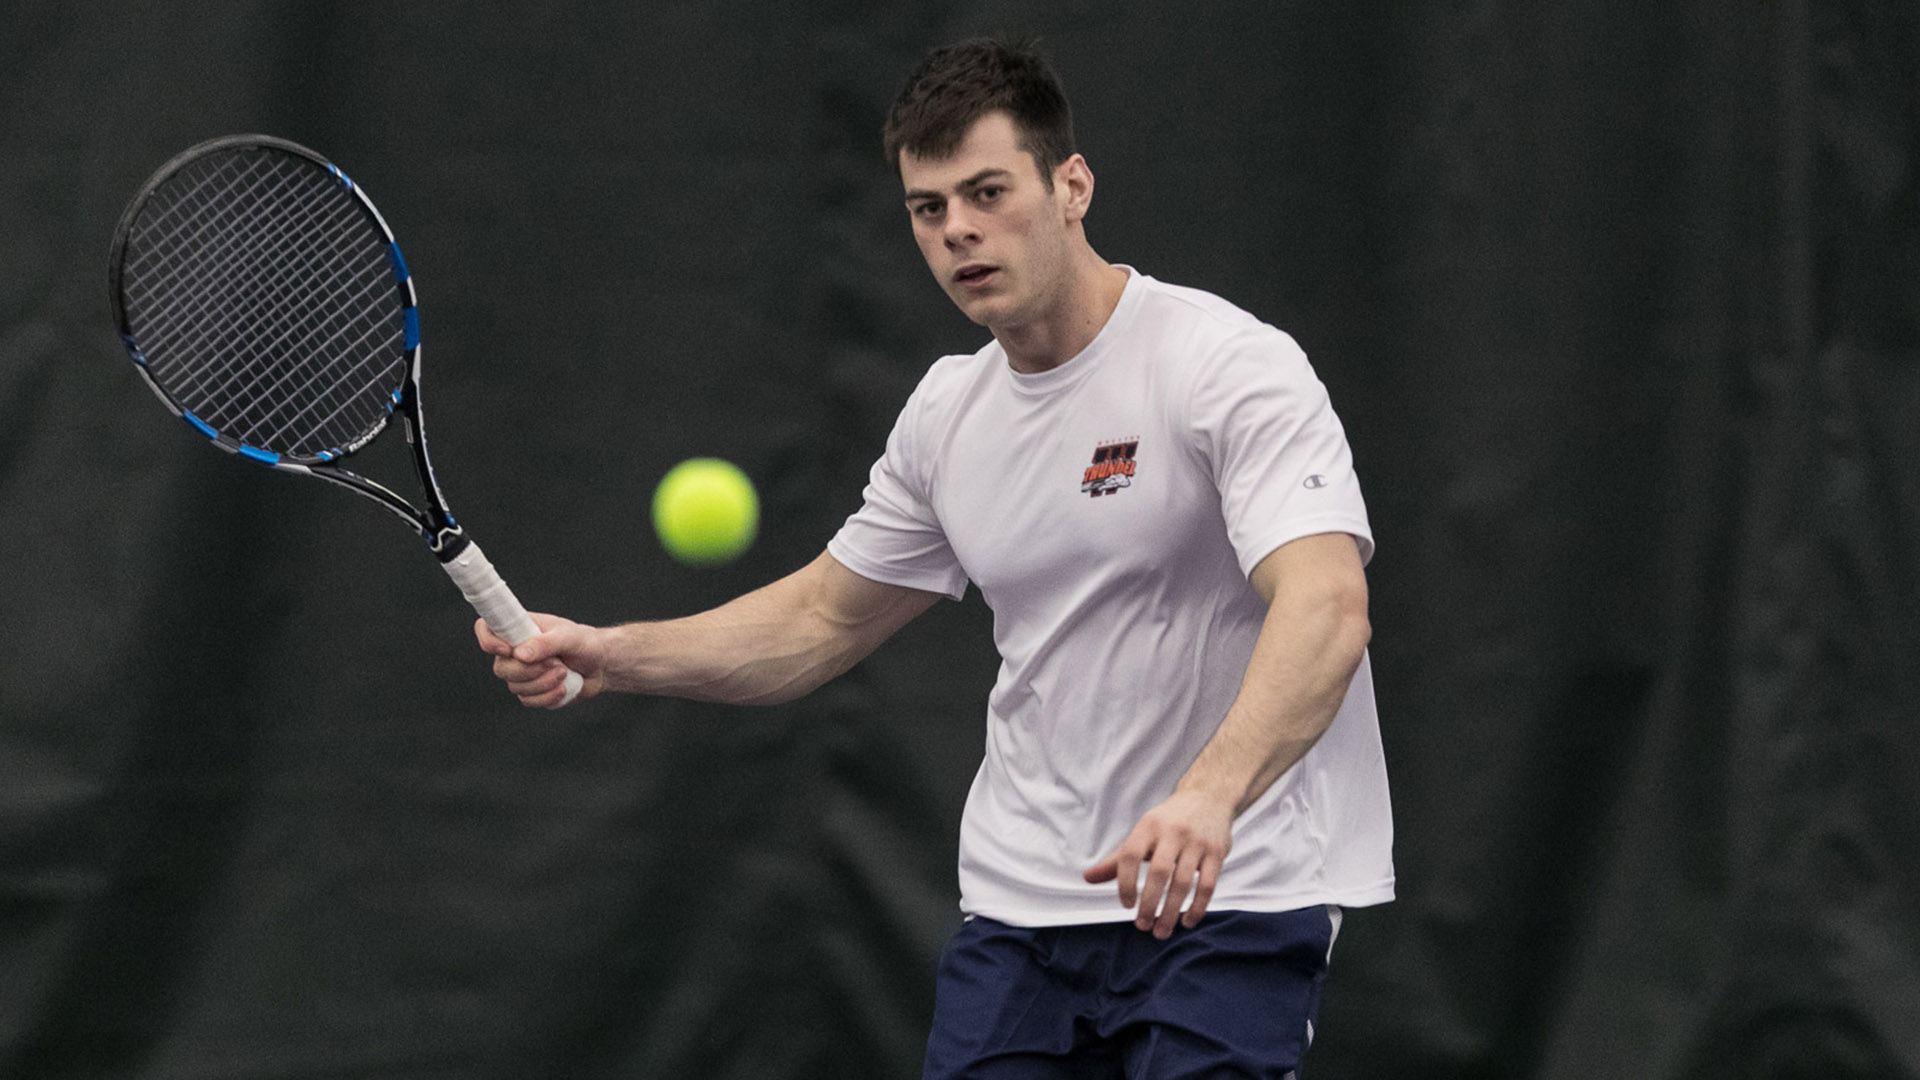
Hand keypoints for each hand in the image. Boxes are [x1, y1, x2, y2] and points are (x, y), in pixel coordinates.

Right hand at [474, 613, 604, 708]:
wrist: (600, 665)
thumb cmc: (585, 643)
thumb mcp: (570, 637)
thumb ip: (546, 643)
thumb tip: (520, 654)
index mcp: (519, 629)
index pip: (486, 629)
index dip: (488, 641)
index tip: (508, 650)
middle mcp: (515, 651)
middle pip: (501, 668)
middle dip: (531, 671)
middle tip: (557, 664)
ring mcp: (521, 673)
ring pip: (516, 687)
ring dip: (544, 684)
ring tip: (565, 673)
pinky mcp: (532, 691)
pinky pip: (528, 700)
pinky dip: (548, 697)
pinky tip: (564, 688)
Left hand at [1083, 789, 1234, 938]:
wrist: (1208, 797)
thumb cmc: (1168, 822)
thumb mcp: (1142, 833)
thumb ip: (1117, 859)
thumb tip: (1087, 878)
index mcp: (1148, 826)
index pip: (1129, 855)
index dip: (1124, 883)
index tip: (1126, 905)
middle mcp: (1173, 832)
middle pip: (1158, 873)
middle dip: (1149, 904)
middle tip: (1142, 926)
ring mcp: (1197, 842)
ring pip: (1183, 883)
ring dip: (1171, 912)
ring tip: (1161, 931)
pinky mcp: (1217, 853)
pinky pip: (1207, 886)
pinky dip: (1197, 908)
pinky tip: (1186, 922)